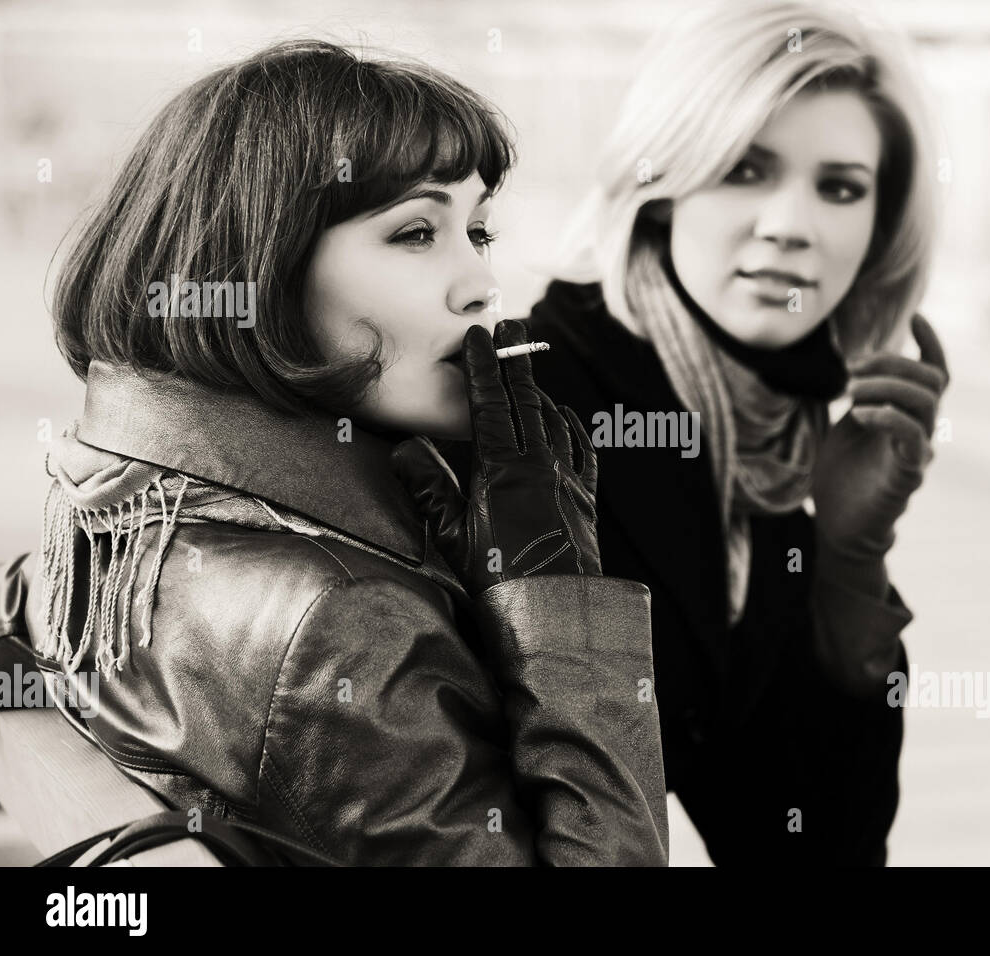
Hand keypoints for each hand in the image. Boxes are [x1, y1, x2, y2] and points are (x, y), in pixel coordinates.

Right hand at [392, 320, 600, 595]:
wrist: (555, 613)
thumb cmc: (497, 580)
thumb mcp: (453, 536)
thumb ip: (429, 488)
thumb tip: (403, 448)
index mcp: (502, 467)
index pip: (490, 403)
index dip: (483, 366)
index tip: (478, 336)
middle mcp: (540, 464)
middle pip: (526, 400)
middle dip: (514, 362)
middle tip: (509, 327)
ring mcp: (567, 479)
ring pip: (554, 421)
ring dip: (539, 392)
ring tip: (527, 372)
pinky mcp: (585, 498)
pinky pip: (582, 451)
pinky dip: (573, 428)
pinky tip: (566, 418)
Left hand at [812, 313, 948, 561]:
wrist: (837, 524)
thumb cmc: (843, 474)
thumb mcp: (849, 422)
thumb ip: (863, 393)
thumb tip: (864, 363)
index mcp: (909, 414)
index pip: (934, 373)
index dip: (931, 343)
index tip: (916, 316)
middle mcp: (921, 430)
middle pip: (930, 380)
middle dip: (892, 362)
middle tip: (852, 366)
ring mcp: (919, 452)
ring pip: (925, 402)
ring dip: (887, 385)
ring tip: (851, 389)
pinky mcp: (909, 474)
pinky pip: (911, 436)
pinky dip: (888, 416)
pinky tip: (859, 413)